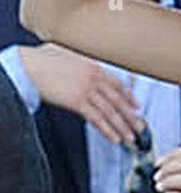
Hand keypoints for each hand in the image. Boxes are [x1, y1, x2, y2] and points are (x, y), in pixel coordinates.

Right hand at [19, 45, 142, 143]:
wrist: (29, 66)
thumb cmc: (43, 59)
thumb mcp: (69, 53)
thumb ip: (83, 61)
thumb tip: (87, 63)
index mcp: (94, 66)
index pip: (118, 84)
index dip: (129, 97)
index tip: (137, 106)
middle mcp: (94, 78)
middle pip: (118, 100)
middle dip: (131, 116)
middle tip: (140, 127)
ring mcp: (86, 90)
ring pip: (109, 112)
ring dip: (122, 127)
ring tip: (130, 138)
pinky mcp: (76, 101)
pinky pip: (96, 119)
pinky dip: (107, 130)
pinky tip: (115, 139)